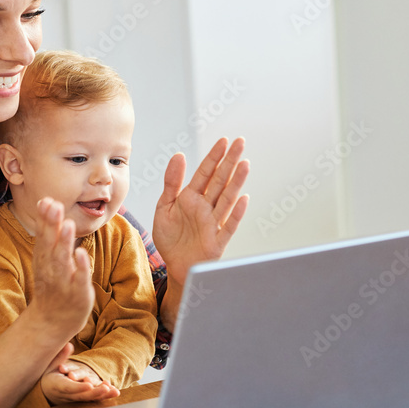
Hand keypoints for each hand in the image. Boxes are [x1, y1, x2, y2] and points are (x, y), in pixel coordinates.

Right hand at [28, 197, 93, 342]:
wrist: (51, 321)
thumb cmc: (51, 284)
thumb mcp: (46, 258)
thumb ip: (48, 233)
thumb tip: (47, 203)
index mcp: (43, 259)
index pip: (43, 236)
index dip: (44, 219)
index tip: (46, 200)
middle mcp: (51, 269)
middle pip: (50, 245)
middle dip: (52, 225)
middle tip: (55, 205)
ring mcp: (64, 281)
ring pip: (63, 260)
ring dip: (65, 242)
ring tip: (68, 224)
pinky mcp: (78, 293)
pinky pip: (79, 279)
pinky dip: (79, 267)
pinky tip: (81, 253)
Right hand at [42, 361, 119, 405]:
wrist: (47, 390)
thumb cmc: (49, 375)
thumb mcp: (52, 365)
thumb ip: (61, 356)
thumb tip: (68, 344)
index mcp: (58, 385)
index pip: (69, 388)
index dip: (79, 387)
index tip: (89, 385)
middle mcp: (67, 395)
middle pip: (82, 396)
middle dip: (95, 392)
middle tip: (106, 388)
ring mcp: (75, 399)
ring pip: (90, 399)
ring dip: (103, 395)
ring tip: (114, 391)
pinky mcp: (82, 400)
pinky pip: (93, 399)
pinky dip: (104, 396)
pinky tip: (115, 392)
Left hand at [153, 137, 249, 329]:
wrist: (174, 267)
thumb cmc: (171, 238)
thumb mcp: (164, 207)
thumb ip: (171, 182)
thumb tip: (178, 155)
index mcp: (191, 197)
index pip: (205, 173)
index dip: (214, 157)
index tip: (223, 140)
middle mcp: (205, 207)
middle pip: (219, 181)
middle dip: (229, 161)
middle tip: (240, 142)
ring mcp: (213, 223)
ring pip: (226, 199)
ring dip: (236, 182)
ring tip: (244, 164)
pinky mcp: (217, 240)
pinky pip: (228, 226)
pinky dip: (235, 214)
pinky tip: (243, 200)